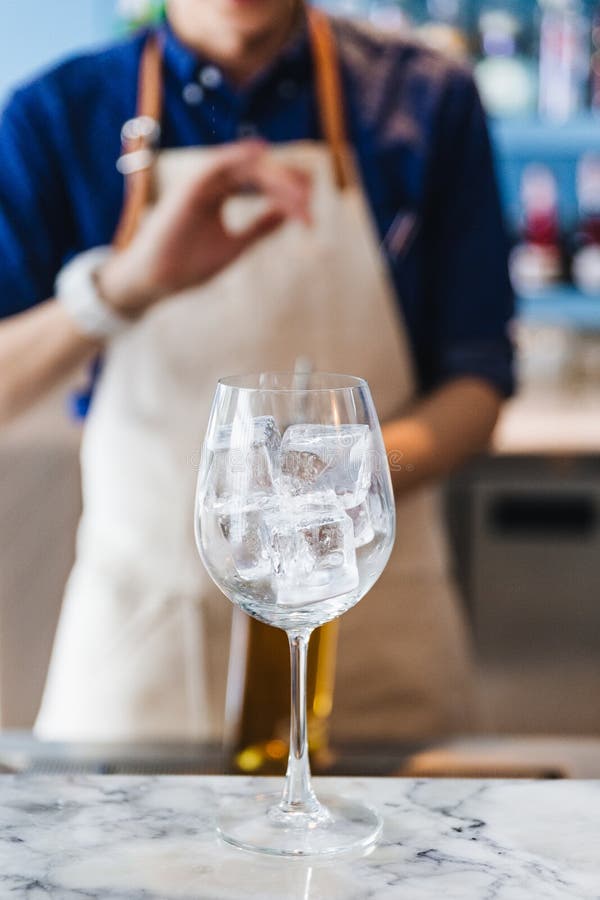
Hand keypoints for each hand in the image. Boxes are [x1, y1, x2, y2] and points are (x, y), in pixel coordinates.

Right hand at [97, 140, 310, 315]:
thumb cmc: (190, 265)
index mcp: (220, 194)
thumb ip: (260, 228)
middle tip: (310, 203)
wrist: (158, 281)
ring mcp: (200, 183)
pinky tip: (262, 156)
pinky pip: (217, 164)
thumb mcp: (236, 245)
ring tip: (299, 194)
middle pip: (257, 173)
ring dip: (273, 177)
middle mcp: (211, 184)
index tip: (310, 217)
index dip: (286, 195)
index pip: (260, 184)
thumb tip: (289, 214)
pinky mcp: (189, 187)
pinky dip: (238, 157)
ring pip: (244, 167)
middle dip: (286, 185)